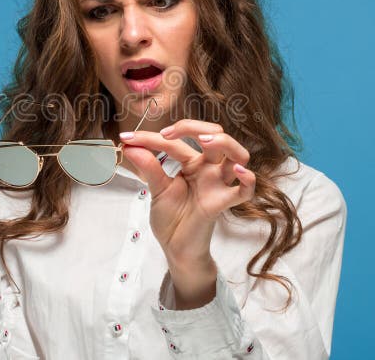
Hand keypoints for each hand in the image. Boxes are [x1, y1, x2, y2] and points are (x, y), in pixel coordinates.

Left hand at [120, 119, 255, 268]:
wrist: (175, 247)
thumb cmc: (171, 218)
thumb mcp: (156, 189)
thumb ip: (147, 167)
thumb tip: (130, 146)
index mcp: (192, 163)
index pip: (176, 142)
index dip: (150, 138)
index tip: (127, 139)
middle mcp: (208, 169)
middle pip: (215, 135)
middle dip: (194, 127)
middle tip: (167, 134)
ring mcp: (218, 184)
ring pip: (238, 155)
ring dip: (225, 142)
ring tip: (205, 140)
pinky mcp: (222, 202)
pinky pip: (245, 191)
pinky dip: (247, 180)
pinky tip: (239, 172)